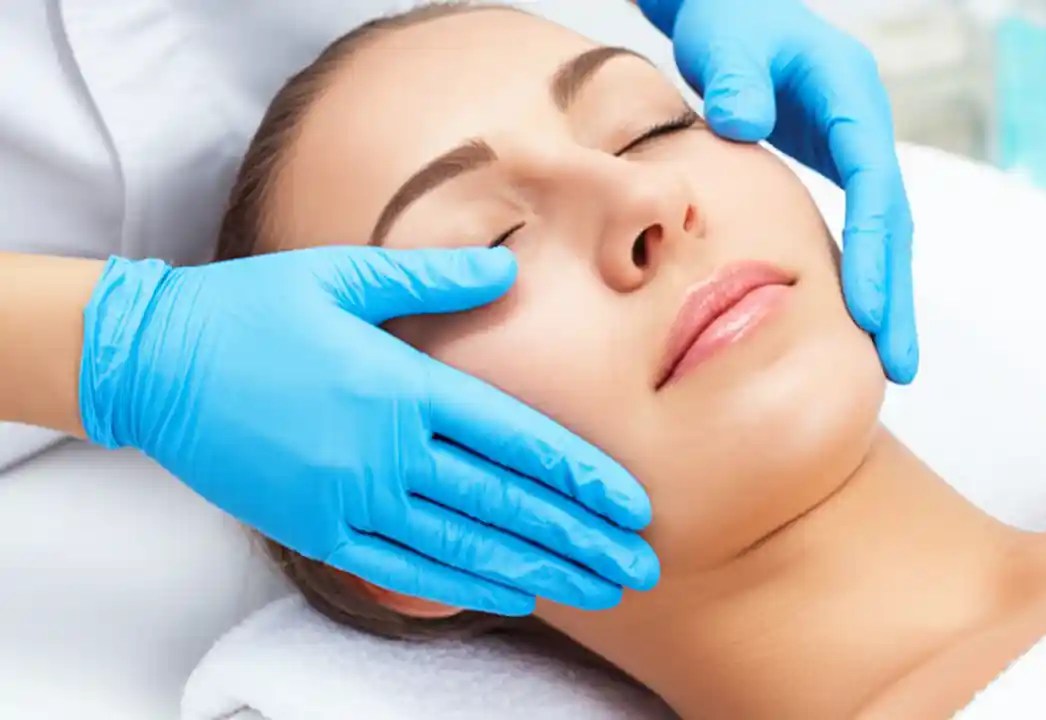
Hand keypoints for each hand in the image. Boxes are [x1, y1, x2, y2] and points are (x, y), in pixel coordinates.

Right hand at [79, 247, 658, 614]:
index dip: (581, 476)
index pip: (515, 439)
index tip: (634, 505)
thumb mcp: (341, 274)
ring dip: (538, 571)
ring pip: (464, 547)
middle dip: (580, 538)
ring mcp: (349, 497)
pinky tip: (509, 595)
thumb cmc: (252, 309)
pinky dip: (461, 585)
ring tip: (595, 590)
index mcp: (402, 383)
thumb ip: (431, 278)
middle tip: (639, 567)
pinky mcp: (315, 529)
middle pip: (505, 503)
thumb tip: (508, 271)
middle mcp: (385, 449)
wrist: (154, 362)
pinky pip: (402, 570)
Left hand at [637, 0, 918, 382]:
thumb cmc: (731, 20)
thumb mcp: (728, 39)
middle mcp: (864, 125)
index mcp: (850, 96)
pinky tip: (861, 321)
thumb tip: (743, 122)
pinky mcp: (837, 163)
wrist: (734, 10)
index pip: (872, 182)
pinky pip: (861, 226)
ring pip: (885, 231)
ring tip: (892, 363)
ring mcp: (855, 146)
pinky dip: (864, 273)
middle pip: (894, 220)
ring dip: (889, 295)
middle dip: (898, 294)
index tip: (866, 311)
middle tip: (900, 365)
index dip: (873, 248)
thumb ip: (736, 77)